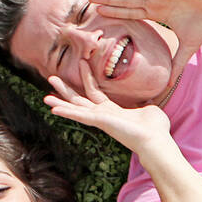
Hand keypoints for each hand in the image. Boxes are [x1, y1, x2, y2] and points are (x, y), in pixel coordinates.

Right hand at [43, 65, 171, 154]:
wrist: (155, 139)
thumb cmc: (154, 128)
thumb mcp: (148, 108)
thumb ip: (143, 103)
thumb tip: (148, 98)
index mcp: (112, 111)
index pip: (94, 92)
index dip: (87, 78)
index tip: (83, 62)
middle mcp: (102, 115)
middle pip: (79, 100)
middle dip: (65, 89)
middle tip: (51, 77)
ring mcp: (99, 119)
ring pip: (75, 107)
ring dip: (60, 100)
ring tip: (45, 95)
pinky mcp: (99, 121)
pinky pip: (79, 115)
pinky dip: (66, 112)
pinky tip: (53, 108)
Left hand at [90, 0, 201, 72]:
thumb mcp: (188, 46)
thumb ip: (177, 63)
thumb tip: (170, 84)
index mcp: (158, 13)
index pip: (131, 13)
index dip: (115, 13)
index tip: (99, 14)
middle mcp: (156, 1)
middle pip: (127, 1)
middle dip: (109, 1)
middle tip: (89, 0)